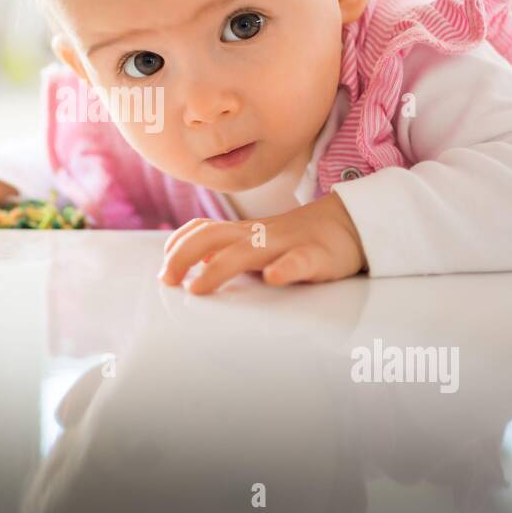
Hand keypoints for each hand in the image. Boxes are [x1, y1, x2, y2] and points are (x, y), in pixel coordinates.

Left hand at [157, 192, 366, 293]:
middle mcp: (258, 236)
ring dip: (218, 267)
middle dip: (184, 255)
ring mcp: (286, 245)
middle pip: (213, 236)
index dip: (178, 244)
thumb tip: (193, 260)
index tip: (163, 268)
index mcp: (244, 234)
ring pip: (248, 251)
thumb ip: (226, 248)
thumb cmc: (296, 241)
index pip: (203, 230)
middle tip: (168, 281)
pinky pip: (300, 260)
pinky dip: (285, 268)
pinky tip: (273, 278)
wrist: (348, 226)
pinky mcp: (316, 257)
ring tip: (198, 287)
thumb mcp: (257, 242)